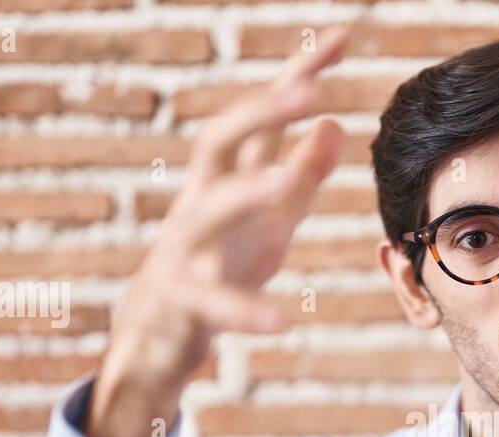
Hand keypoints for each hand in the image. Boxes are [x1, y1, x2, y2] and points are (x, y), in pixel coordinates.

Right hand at [85, 25, 350, 436]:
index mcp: (224, 180)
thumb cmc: (217, 268)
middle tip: (307, 92)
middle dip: (259, 113)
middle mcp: (198, 203)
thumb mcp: (270, 223)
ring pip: (207, 212)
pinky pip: (211, 303)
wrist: (156, 337)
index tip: (343, 38)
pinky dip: (245, 311)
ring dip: (244, 193)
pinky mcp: (180, 302)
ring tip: (285, 181)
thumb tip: (334, 121)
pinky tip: (281, 322)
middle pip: (218, 142)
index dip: (297, 77)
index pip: (260, 119)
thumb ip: (301, 177)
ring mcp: (183, 250)